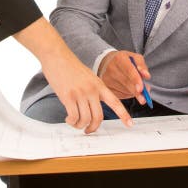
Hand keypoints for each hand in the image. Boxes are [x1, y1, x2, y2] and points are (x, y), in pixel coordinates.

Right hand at [14, 17, 132, 132]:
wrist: (57, 57)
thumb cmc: (71, 68)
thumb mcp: (89, 77)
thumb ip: (94, 91)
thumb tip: (94, 108)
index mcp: (99, 85)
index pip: (115, 102)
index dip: (123, 115)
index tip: (130, 124)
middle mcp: (92, 90)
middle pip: (98, 117)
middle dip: (93, 128)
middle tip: (88, 130)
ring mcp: (80, 94)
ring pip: (85, 119)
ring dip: (80, 125)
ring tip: (75, 122)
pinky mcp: (68, 97)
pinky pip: (73, 117)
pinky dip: (71, 122)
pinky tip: (68, 118)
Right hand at [98, 50, 150, 104]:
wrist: (106, 63)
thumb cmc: (123, 61)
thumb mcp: (134, 57)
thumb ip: (142, 65)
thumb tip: (147, 76)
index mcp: (119, 58)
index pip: (129, 70)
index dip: (136, 80)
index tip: (141, 88)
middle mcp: (111, 69)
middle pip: (126, 83)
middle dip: (136, 92)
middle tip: (144, 98)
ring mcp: (107, 79)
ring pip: (124, 90)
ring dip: (133, 92)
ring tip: (136, 87)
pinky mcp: (105, 88)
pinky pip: (120, 95)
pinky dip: (127, 94)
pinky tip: (127, 88)